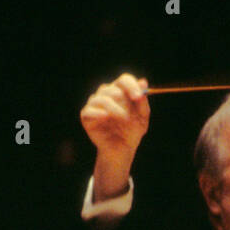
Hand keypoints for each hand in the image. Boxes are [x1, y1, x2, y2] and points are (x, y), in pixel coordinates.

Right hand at [80, 72, 150, 199]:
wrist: (122, 149)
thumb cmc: (132, 131)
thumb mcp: (142, 117)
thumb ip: (142, 101)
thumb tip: (143, 82)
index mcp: (120, 91)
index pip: (124, 80)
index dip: (131, 86)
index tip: (138, 97)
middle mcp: (105, 94)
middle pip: (113, 90)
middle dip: (124, 103)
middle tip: (131, 116)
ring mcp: (95, 103)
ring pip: (103, 99)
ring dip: (115, 110)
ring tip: (124, 120)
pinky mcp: (86, 115)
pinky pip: (89, 110)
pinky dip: (98, 113)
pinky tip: (106, 117)